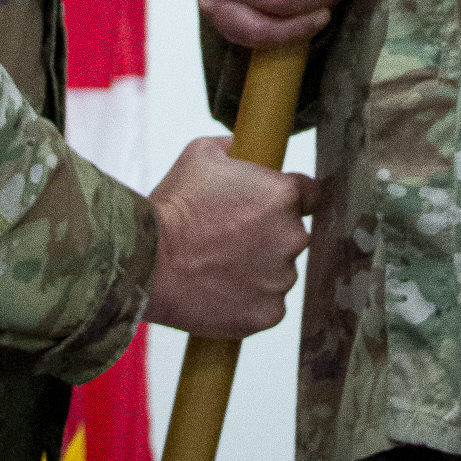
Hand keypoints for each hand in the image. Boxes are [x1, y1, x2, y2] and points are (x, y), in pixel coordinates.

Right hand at [146, 137, 312, 336]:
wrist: (149, 261)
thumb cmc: (174, 205)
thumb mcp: (201, 154)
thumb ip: (234, 147)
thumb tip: (242, 147)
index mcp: (284, 195)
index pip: (311, 194)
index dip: (289, 197)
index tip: (269, 204)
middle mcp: (292, 237)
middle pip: (292, 233)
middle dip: (269, 233)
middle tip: (231, 234)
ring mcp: (281, 279)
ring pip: (279, 269)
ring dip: (260, 266)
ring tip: (220, 264)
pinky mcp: (268, 313)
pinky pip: (268, 303)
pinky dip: (250, 298)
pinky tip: (222, 288)